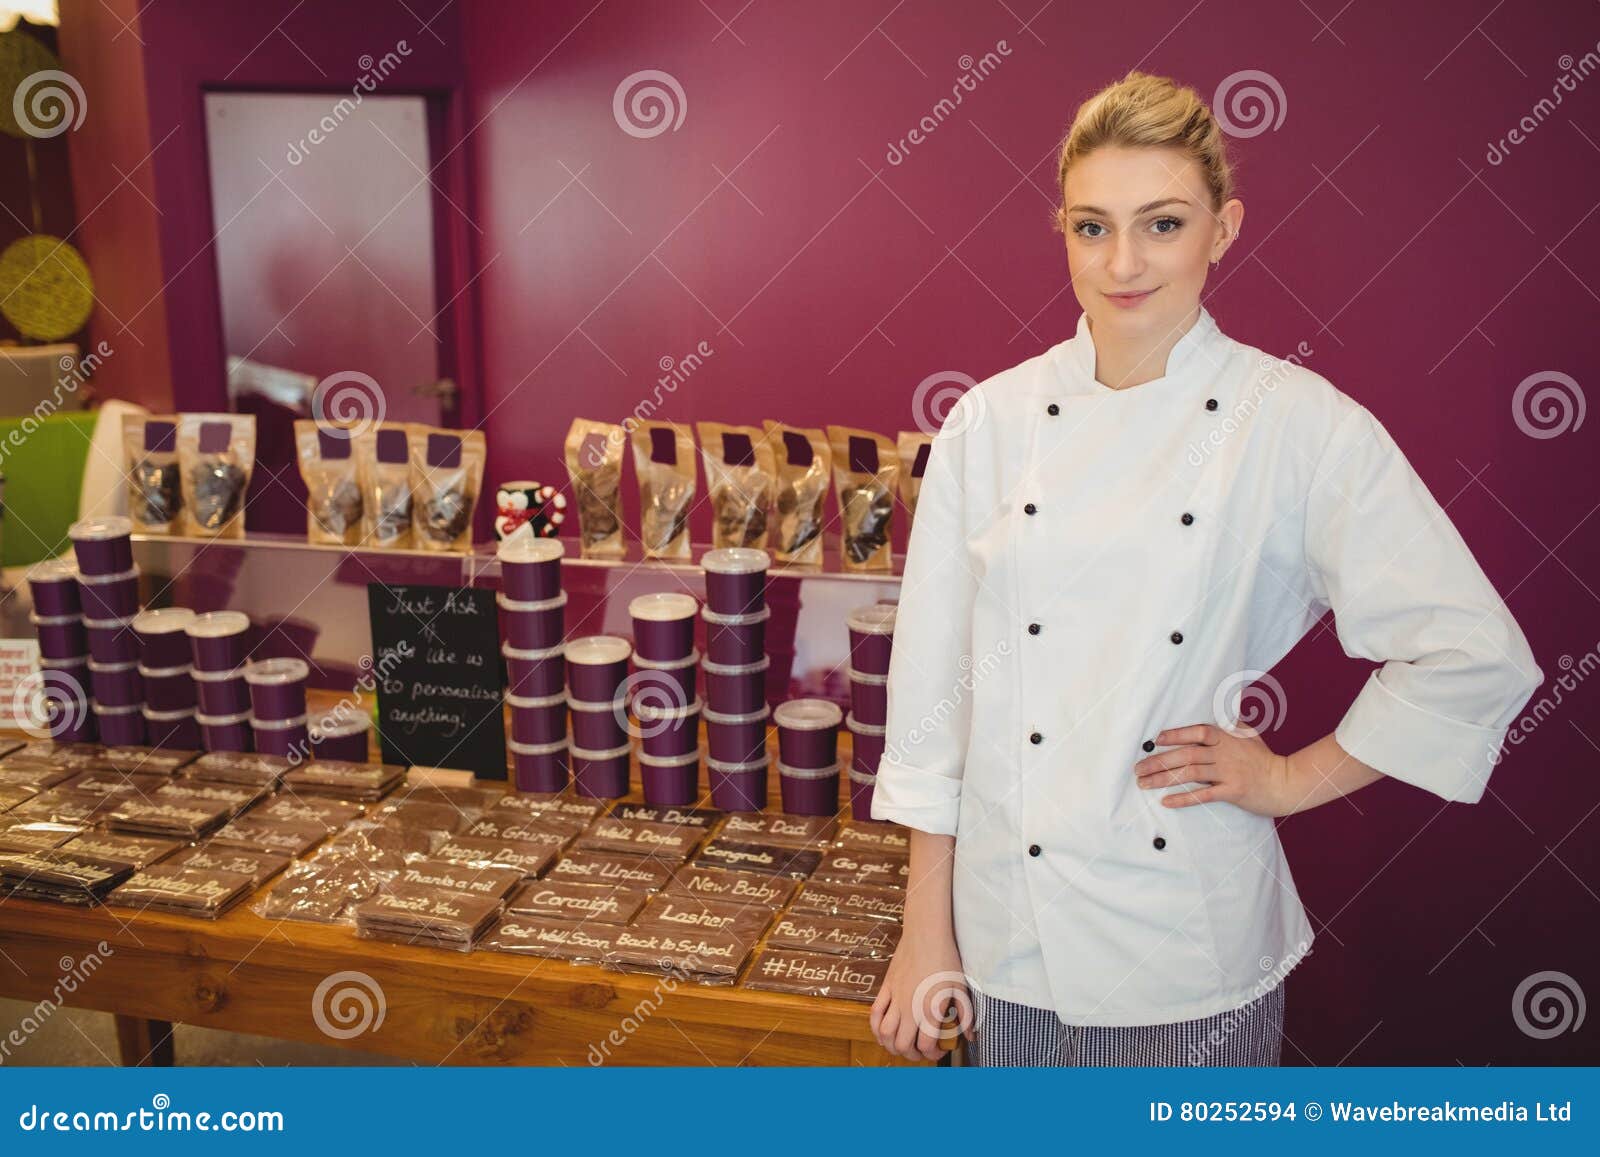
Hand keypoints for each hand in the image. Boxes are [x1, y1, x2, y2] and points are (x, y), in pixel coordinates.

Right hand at [869, 927, 972, 1060]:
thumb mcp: (961, 987)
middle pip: (902, 1045)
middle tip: (920, 1051)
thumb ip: (966, 1015)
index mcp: (930, 1010)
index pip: (926, 1046)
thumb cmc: (946, 958)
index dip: (933, 1055)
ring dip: (890, 1045)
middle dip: (911, 1055)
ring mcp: (895, 998)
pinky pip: (874, 1013)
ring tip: (900, 1044)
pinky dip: (876, 1027)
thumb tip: (971, 1035)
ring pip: (884, 1033)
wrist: (926, 933)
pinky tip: (883, 1030)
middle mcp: (910, 1008)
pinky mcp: (886, 987)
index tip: (940, 1051)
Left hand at [1133, 722, 1289, 817]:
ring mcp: (1229, 772)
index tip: (1155, 740)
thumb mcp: (1249, 734)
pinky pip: (1204, 795)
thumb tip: (1226, 702)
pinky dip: (1183, 798)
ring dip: (1164, 778)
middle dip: (1159, 760)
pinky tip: (1166, 801)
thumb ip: (1233, 721)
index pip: (1197, 732)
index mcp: (1227, 738)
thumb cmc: (1264, 758)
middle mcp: (1225, 753)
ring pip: (1190, 773)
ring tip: (1144, 783)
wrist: (1286, 782)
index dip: (1176, 734)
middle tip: (1138, 768)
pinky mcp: (1233, 791)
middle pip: (1186, 754)